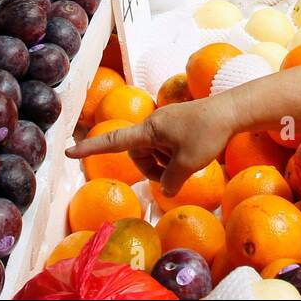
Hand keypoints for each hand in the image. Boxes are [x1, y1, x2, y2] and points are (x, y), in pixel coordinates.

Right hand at [68, 93, 240, 195]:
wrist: (232, 111)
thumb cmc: (207, 133)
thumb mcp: (188, 163)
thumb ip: (171, 180)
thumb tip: (165, 188)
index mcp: (149, 130)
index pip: (113, 141)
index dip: (90, 148)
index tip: (68, 152)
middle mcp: (154, 125)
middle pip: (138, 154)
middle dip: (151, 169)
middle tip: (173, 178)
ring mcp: (167, 124)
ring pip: (155, 153)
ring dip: (165, 164)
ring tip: (187, 166)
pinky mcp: (179, 126)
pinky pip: (168, 147)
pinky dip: (175, 158)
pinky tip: (192, 159)